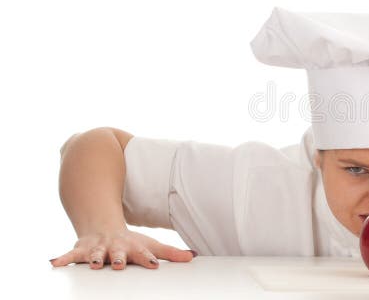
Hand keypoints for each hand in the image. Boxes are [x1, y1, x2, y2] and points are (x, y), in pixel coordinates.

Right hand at [50, 227, 195, 269]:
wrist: (103, 225)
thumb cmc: (130, 242)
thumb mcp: (151, 246)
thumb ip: (170, 253)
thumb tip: (193, 256)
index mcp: (132, 248)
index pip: (143, 254)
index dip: (148, 259)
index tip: (154, 264)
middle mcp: (115, 248)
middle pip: (117, 253)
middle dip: (118, 259)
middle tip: (120, 264)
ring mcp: (97, 248)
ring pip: (94, 253)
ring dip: (93, 258)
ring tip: (93, 264)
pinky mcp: (81, 250)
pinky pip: (70, 255)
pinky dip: (62, 259)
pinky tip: (54, 263)